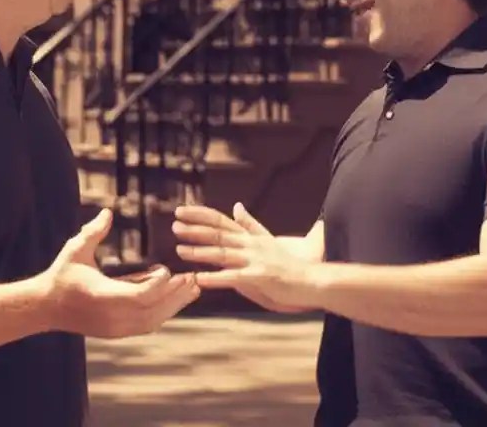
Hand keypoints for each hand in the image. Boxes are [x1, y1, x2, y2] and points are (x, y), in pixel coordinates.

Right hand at [43, 209, 199, 338]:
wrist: (45, 307)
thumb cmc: (62, 274)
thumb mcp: (75, 250)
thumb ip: (93, 232)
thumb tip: (108, 212)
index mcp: (102, 296)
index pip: (140, 296)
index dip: (158, 284)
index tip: (166, 268)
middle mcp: (111, 317)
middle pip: (153, 311)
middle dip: (176, 295)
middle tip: (194, 278)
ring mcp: (114, 328)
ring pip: (153, 321)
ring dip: (174, 305)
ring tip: (192, 288)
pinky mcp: (116, 333)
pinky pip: (146, 325)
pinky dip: (163, 312)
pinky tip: (175, 298)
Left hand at [172, 203, 316, 312]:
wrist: (312, 280)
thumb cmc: (288, 264)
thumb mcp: (267, 239)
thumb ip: (250, 224)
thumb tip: (236, 206)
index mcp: (250, 237)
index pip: (221, 221)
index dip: (200, 215)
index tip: (180, 211)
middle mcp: (251, 245)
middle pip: (219, 234)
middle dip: (195, 230)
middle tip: (174, 225)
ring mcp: (255, 260)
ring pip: (223, 253)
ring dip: (200, 252)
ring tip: (180, 249)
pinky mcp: (260, 277)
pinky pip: (234, 277)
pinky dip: (216, 277)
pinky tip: (200, 278)